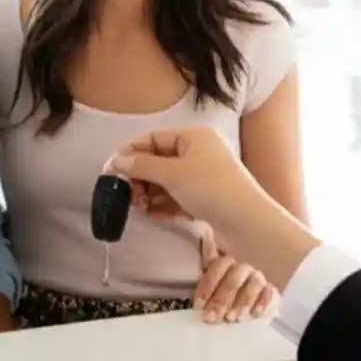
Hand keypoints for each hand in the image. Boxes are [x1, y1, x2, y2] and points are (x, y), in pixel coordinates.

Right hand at [111, 126, 264, 230]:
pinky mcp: (206, 200)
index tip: (111, 169)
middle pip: (158, 160)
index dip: (131, 151)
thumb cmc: (212, 189)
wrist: (249, 224)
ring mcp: (203, 177)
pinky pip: (177, 198)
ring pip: (166, 182)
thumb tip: (116, 161)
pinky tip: (153, 215)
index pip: (153, 138)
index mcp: (194, 137)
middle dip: (140, 177)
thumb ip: (142, 166)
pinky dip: (163, 205)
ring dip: (149, 194)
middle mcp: (198, 153)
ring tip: (140, 208)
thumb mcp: (172, 174)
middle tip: (127, 195)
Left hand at [193, 225, 278, 323]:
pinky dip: (263, 302)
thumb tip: (203, 234)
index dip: (208, 286)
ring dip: (242, 302)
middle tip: (213, 317)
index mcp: (226, 260)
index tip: (199, 305)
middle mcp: (243, 266)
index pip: (218, 267)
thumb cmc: (222, 278)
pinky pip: (269, 292)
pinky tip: (255, 314)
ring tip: (232, 318)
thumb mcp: (210, 270)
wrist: (247, 281)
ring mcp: (257, 277)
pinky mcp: (269, 288)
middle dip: (222, 300)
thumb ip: (207, 256)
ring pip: (252, 286)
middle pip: (233, 280)